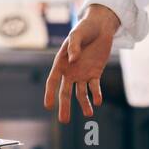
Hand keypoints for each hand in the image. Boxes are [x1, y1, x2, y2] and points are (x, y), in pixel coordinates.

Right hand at [44, 4, 119, 122]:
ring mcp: (82, 74)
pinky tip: (98, 101)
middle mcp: (70, 72)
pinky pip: (95, 87)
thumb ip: (74, 46)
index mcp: (61, 63)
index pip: (52, 81)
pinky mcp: (95, 74)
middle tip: (63, 121)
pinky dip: (97, 94)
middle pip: (65, 92)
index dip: (50, 94)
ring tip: (88, 114)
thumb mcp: (77, 34)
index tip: (48, 106)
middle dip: (64, 106)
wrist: (100, 27)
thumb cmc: (85, 28)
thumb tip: (73, 59)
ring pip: (81, 93)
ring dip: (84, 104)